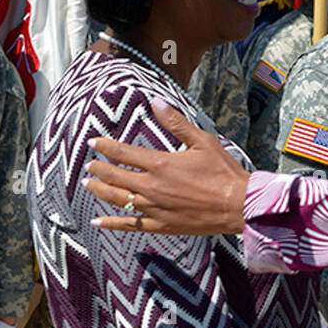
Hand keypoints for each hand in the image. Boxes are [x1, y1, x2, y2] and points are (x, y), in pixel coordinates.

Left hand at [84, 98, 249, 234]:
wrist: (238, 205)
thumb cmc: (223, 172)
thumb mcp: (202, 141)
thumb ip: (176, 122)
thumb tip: (157, 102)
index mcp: (160, 164)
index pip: (123, 153)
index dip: (106, 146)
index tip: (94, 143)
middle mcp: (152, 187)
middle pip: (115, 177)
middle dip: (99, 169)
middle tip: (90, 165)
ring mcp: (154, 208)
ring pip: (118, 199)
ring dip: (100, 190)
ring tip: (89, 184)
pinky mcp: (161, 225)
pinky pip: (130, 225)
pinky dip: (112, 223)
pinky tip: (97, 221)